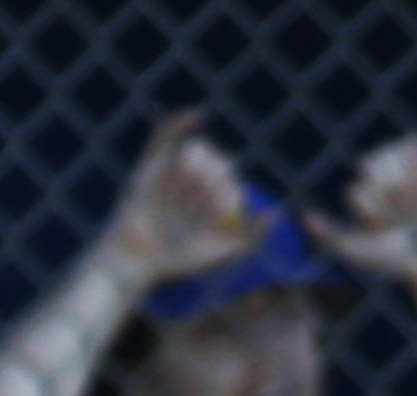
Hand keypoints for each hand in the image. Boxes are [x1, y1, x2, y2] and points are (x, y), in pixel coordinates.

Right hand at [100, 112, 257, 287]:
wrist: (139, 259)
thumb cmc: (179, 259)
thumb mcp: (221, 253)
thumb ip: (252, 236)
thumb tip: (277, 212)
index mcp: (213, 195)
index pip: (229, 181)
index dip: (226, 195)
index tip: (219, 215)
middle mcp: (196, 179)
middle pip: (216, 162)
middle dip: (211, 184)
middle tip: (197, 208)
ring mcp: (175, 169)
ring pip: (196, 152)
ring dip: (195, 171)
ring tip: (182, 201)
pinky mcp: (152, 163)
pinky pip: (166, 135)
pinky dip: (179, 122)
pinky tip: (196, 115)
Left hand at [309, 138, 416, 297]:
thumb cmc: (397, 261)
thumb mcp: (357, 250)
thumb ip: (329, 235)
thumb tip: (304, 217)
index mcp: (372, 204)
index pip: (356, 191)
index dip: (367, 207)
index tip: (382, 227)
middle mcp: (389, 187)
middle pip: (368, 164)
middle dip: (379, 190)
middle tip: (397, 213)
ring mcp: (410, 175)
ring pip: (388, 152)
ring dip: (395, 181)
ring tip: (411, 202)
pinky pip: (412, 146)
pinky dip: (411, 163)